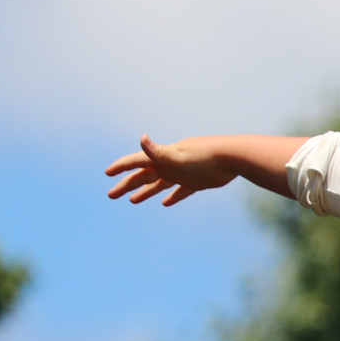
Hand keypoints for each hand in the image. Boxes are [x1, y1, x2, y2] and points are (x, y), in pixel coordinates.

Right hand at [105, 135, 242, 206]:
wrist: (232, 157)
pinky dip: (172, 196)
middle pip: (143, 176)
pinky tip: (165, 203)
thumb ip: (158, 151)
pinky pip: (180, 191)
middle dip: (126, 185)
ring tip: (132, 201)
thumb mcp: (177, 156)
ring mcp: (182, 173)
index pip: (136, 161)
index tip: (107, 173)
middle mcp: (169, 164)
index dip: (121, 167)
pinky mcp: (197, 182)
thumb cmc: (205, 156)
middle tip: (111, 195)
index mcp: (162, 158)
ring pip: (159, 184)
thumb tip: (142, 138)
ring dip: (145, 192)